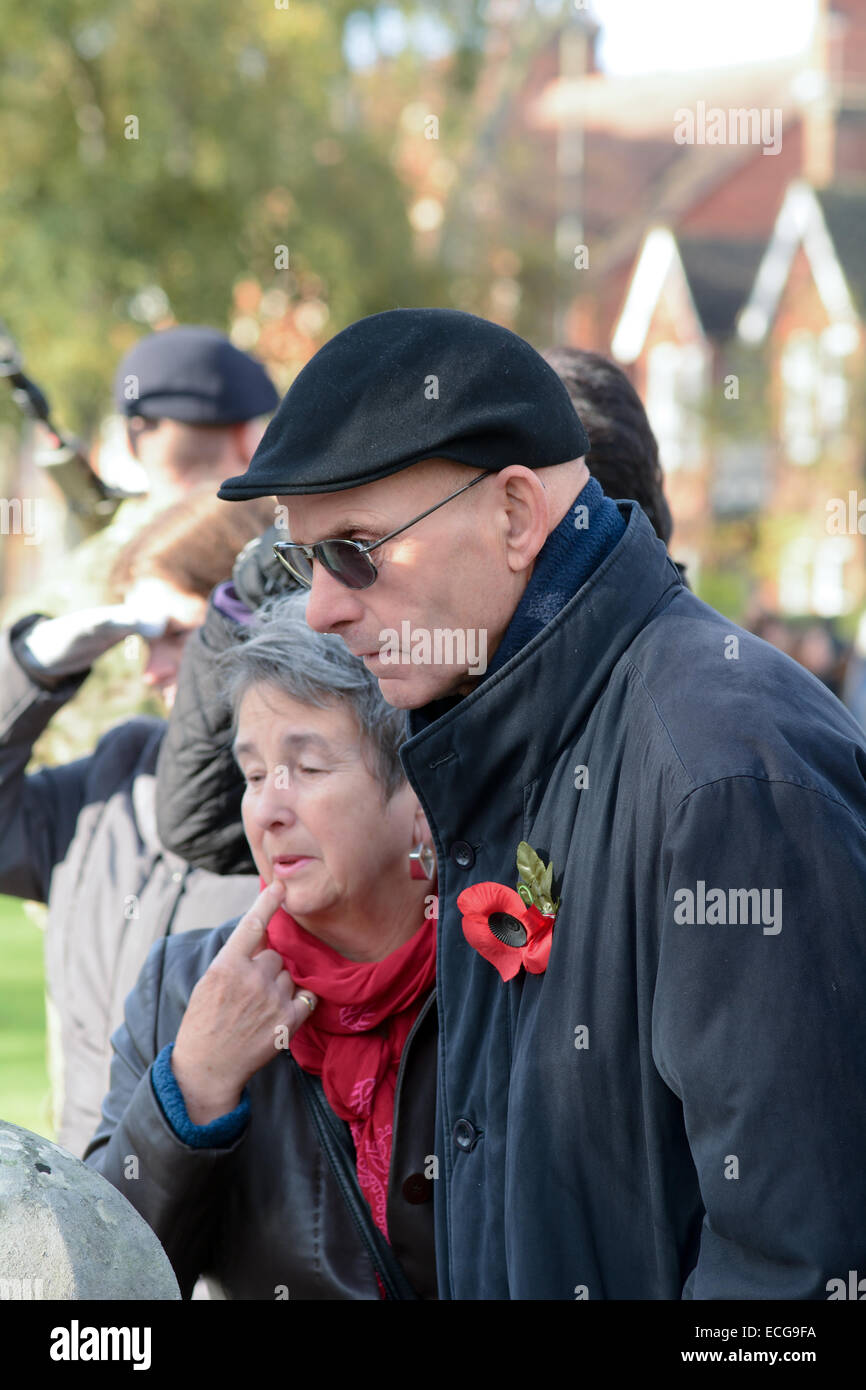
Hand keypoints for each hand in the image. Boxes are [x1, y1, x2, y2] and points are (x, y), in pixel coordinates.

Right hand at [170, 881, 316, 1124]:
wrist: (208, 1067)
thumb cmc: (204, 1022)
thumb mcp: (209, 982)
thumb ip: (235, 958)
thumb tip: (261, 936)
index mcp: (226, 966)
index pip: (251, 925)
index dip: (267, 902)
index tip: (280, 886)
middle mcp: (251, 979)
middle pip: (276, 955)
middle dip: (268, 968)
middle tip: (251, 991)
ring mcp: (271, 1000)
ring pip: (290, 975)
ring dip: (282, 985)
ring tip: (261, 1007)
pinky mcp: (288, 1021)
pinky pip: (307, 997)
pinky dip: (300, 1001)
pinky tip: (284, 1011)